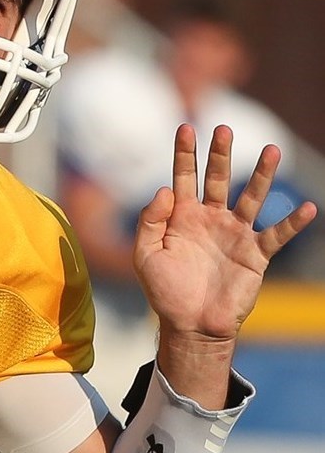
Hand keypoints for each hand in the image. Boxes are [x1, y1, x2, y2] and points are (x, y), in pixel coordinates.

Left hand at [133, 123, 316, 342]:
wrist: (190, 325)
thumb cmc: (165, 291)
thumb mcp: (145, 255)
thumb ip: (150, 221)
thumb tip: (164, 189)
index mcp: (183, 215)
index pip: (184, 176)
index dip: (185, 153)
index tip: (185, 127)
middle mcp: (211, 218)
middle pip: (218, 178)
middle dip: (220, 153)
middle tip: (224, 128)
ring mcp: (235, 234)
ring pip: (250, 197)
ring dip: (261, 174)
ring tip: (272, 149)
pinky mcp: (255, 254)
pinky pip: (276, 235)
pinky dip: (293, 222)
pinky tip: (308, 207)